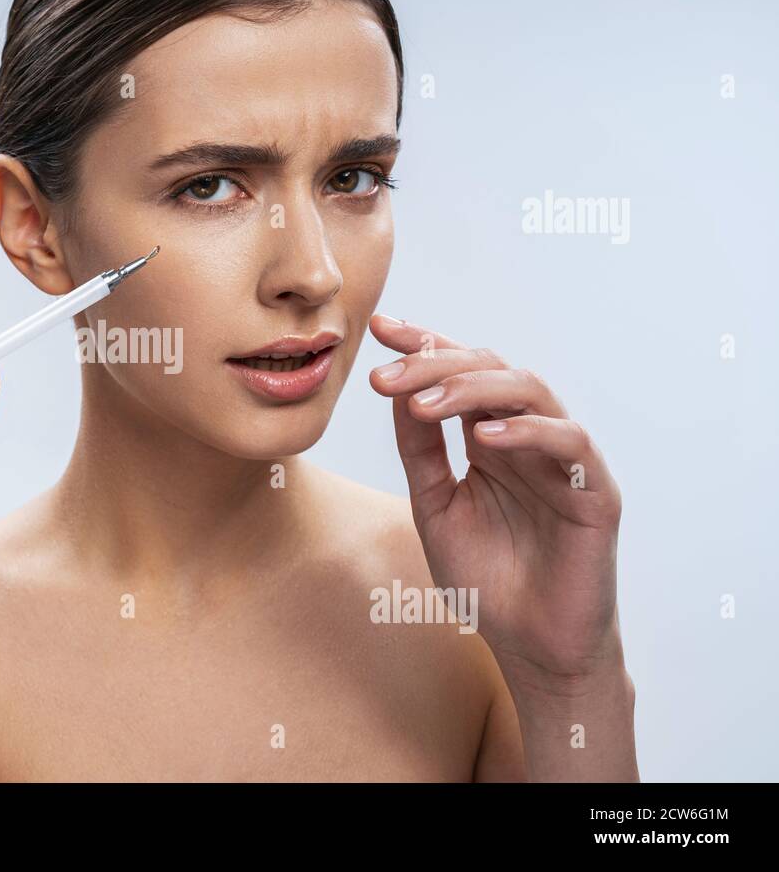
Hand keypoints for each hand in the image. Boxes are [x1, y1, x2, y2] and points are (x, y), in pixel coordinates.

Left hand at [367, 314, 625, 690]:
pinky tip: (485, 437)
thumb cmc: (487, 578)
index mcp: (490, 437)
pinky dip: (529, 431)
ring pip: (531, 391)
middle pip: (490, 369)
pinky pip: (570, 444)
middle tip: (387, 376)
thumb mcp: (436, 505)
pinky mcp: (597, 492)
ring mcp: (566, 460)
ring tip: (423, 403)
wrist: (530, 647)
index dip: (424, 345)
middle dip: (435, 365)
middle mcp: (528, 437)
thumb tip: (395, 390)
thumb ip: (420, 451)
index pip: (460, 373)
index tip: (379, 329)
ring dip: (473, 389)